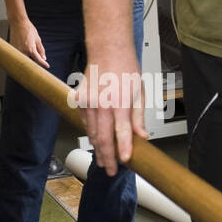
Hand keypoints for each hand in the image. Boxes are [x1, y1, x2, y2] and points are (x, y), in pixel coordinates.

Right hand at [9, 19, 48, 67]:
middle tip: (39, 61)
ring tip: (29, 53)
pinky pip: (18, 55)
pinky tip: (23, 50)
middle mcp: (22, 52)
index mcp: (30, 49)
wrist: (18, 23)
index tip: (47, 66)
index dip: (43, 64)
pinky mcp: (12, 49)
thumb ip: (41, 50)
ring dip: (27, 59)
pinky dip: (22, 55)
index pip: (38, 60)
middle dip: (34, 63)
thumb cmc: (28, 29)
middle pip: (30, 62)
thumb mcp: (38, 39)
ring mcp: (16, 51)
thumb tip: (43, 58)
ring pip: (23, 60)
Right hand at [76, 52, 146, 175]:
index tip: (126, 161)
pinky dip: (92, 132)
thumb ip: (138, 116)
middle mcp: (101, 104)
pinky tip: (97, 139)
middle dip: (107, 157)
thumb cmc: (125, 68)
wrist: (107, 50)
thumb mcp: (139, 91)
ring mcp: (88, 102)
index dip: (124, 148)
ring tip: (104, 160)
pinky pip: (85, 122)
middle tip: (111, 171)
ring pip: (92, 132)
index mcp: (119, 102)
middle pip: (103, 138)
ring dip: (98, 148)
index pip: (122, 131)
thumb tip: (141, 136)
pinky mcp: (79, 100)